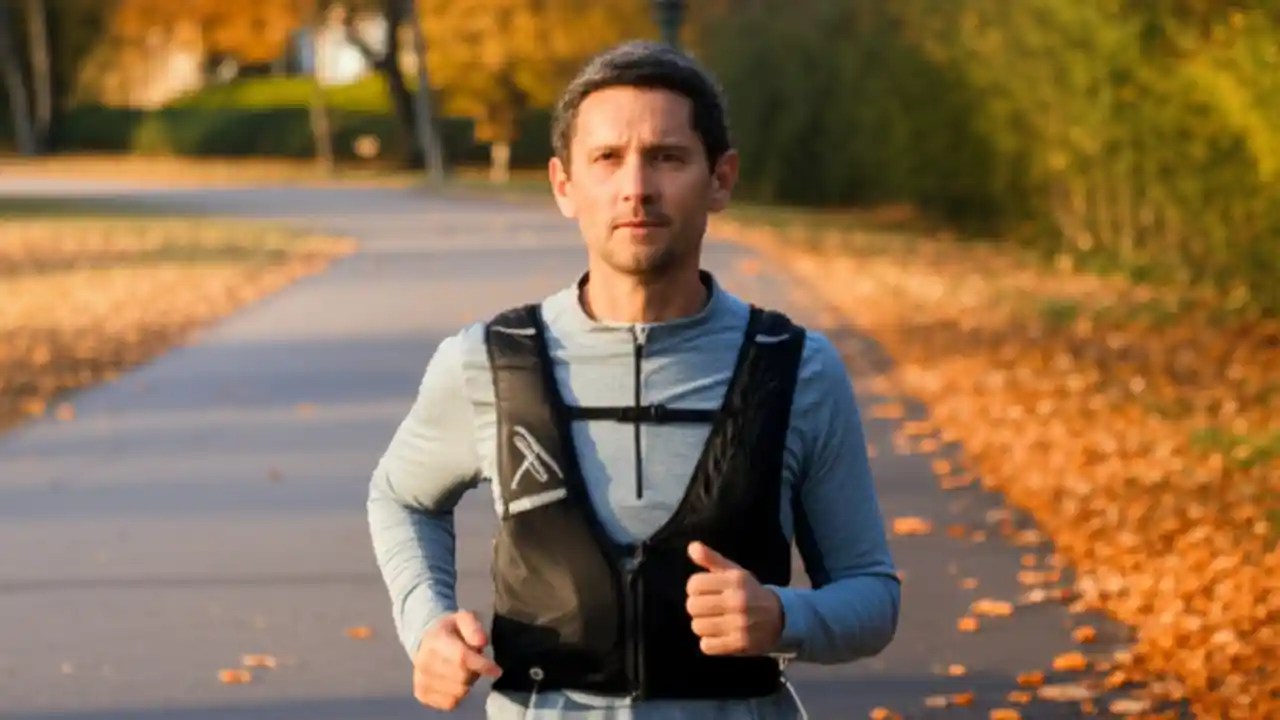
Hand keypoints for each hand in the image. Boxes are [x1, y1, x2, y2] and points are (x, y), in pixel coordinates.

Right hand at [412, 610, 502, 710]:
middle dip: (475, 672)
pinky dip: (458, 695)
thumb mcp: (464, 619)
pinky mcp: (421, 693)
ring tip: (463, 671)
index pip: (461, 658)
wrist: (425, 641)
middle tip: (475, 663)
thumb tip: (482, 642)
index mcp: (435, 640)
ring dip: (467, 684)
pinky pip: (450, 703)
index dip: (482, 665)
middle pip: (462, 678)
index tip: (497, 670)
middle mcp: (424, 661)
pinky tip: (455, 682)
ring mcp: (421, 679)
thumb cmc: (450, 630)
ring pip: (458, 692)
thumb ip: (474, 627)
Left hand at [685, 541, 783, 655]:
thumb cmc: (750, 592)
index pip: (694, 584)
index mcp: (735, 581)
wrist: (780, 618)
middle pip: (692, 606)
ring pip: (697, 626)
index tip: (704, 590)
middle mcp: (738, 602)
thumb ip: (711, 559)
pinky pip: (706, 646)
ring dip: (702, 625)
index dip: (695, 588)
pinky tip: (720, 635)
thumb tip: (692, 546)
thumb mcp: (734, 572)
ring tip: (714, 621)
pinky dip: (710, 642)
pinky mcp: (739, 645)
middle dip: (697, 607)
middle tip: (708, 607)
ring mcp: (738, 625)